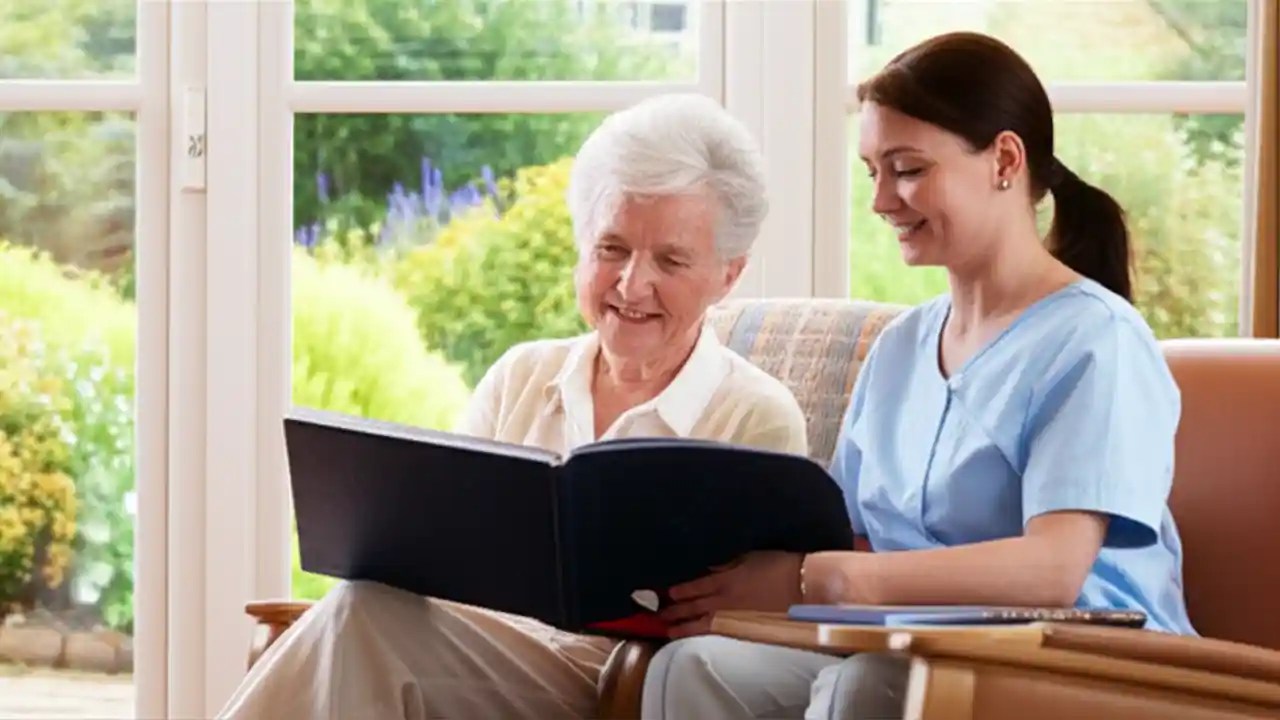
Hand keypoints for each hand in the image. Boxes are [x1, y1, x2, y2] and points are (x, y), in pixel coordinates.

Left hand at [660, 551, 803, 638]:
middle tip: (659, 615)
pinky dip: (703, 634)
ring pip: (702, 622)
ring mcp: (734, 615)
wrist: (804, 585)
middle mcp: (726, 598)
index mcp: (726, 578)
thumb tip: (707, 564)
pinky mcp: (745, 627)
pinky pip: (718, 631)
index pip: (696, 585)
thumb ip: (726, 561)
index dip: (680, 589)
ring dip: (682, 626)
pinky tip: (695, 637)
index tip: (666, 592)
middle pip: (694, 605)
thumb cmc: (780, 565)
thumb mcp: (750, 556)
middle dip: (675, 610)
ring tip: (667, 630)